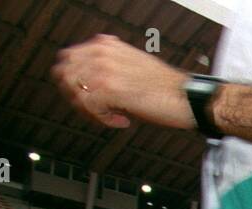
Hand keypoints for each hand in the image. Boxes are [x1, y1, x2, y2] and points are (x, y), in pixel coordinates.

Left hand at [53, 34, 193, 129]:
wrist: (187, 97)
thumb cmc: (165, 87)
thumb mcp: (130, 63)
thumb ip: (106, 65)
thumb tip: (85, 81)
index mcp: (105, 45)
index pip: (68, 59)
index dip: (72, 80)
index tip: (85, 95)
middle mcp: (101, 54)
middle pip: (65, 76)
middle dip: (77, 97)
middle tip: (95, 109)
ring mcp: (104, 70)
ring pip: (75, 94)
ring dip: (91, 111)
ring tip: (111, 116)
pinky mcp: (110, 89)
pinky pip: (89, 108)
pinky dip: (104, 120)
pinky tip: (121, 120)